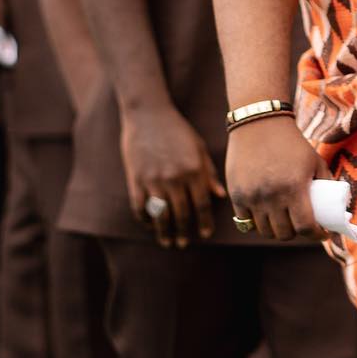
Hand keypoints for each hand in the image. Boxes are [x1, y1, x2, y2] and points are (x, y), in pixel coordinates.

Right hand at [120, 103, 225, 248]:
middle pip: (182, 214)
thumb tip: (220, 196)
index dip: (204, 222)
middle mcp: (175, 178)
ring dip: (164, 231)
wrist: (148, 113)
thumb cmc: (178, 129)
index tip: (205, 235)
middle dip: (184, 232)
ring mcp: (154, 179)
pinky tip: (149, 224)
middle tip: (184, 244)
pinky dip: (145, 218)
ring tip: (167, 241)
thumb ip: (209, 173)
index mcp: (194, 171)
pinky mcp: (136, 178)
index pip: (202, 205)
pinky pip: (140, 206)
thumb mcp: (199, 148)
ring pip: (161, 215)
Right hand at [224, 112, 327, 240]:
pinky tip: (266, 219)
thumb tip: (337, 205)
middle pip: (284, 234)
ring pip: (265, 231)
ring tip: (284, 224)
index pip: (305, 227)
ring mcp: (252, 196)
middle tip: (302, 227)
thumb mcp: (315, 161)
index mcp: (294, 187)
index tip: (322, 233)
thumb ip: (327, 182)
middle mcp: (271, 195)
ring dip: (277, 231)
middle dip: (297, 234)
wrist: (259, 124)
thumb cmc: (292, 143)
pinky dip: (257, 224)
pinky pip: (246, 222)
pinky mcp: (236, 194)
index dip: (316, 235)